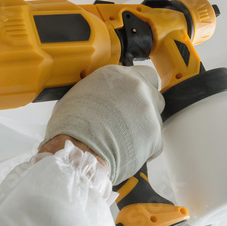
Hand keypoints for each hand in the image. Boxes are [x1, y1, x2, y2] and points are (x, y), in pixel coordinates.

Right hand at [39, 65, 163, 185]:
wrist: (78, 151)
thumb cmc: (71, 127)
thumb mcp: (77, 96)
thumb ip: (97, 91)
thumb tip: (97, 98)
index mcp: (117, 75)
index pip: (143, 73)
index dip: (137, 87)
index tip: (131, 96)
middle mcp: (137, 88)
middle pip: (153, 94)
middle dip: (143, 106)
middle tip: (127, 119)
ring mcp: (149, 112)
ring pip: (154, 120)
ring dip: (142, 129)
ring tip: (121, 140)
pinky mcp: (155, 136)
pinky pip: (154, 143)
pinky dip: (143, 149)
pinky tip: (124, 151)